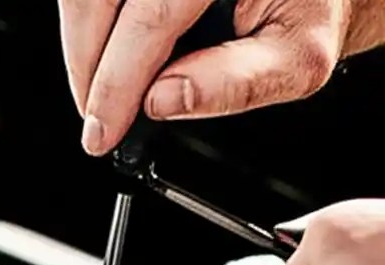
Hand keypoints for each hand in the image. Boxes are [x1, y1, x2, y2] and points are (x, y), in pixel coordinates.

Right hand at [59, 0, 384, 156]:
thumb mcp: (297, 59)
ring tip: (105, 90)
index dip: (116, 82)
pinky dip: (89, 27)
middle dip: (87, 66)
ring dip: (83, 46)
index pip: (151, 18)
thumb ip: (237, 84)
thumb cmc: (302, 14)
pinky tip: (109, 55)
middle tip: (98, 118)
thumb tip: (162, 101)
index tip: (101, 131)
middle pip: (98, 1)